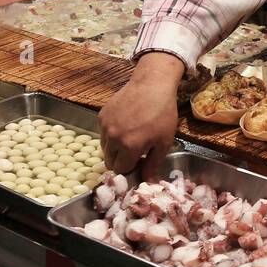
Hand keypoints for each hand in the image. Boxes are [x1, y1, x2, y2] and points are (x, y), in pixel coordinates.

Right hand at [99, 51, 184, 178]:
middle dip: (121, 160)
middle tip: (134, 151)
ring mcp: (105, 126)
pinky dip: (111, 134)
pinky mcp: (101, 115)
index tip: (139, 161)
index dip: (130, 168)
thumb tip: (148, 181)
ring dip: (115, 148)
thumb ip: (153, 164)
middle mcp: (113, 138)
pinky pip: (103, 133)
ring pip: (105, 148)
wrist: (152, 85)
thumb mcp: (164, 141)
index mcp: (129, 147)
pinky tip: (125, 125)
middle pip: (110, 161)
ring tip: (130, 137)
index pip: (121, 169)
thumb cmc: (163, 114)